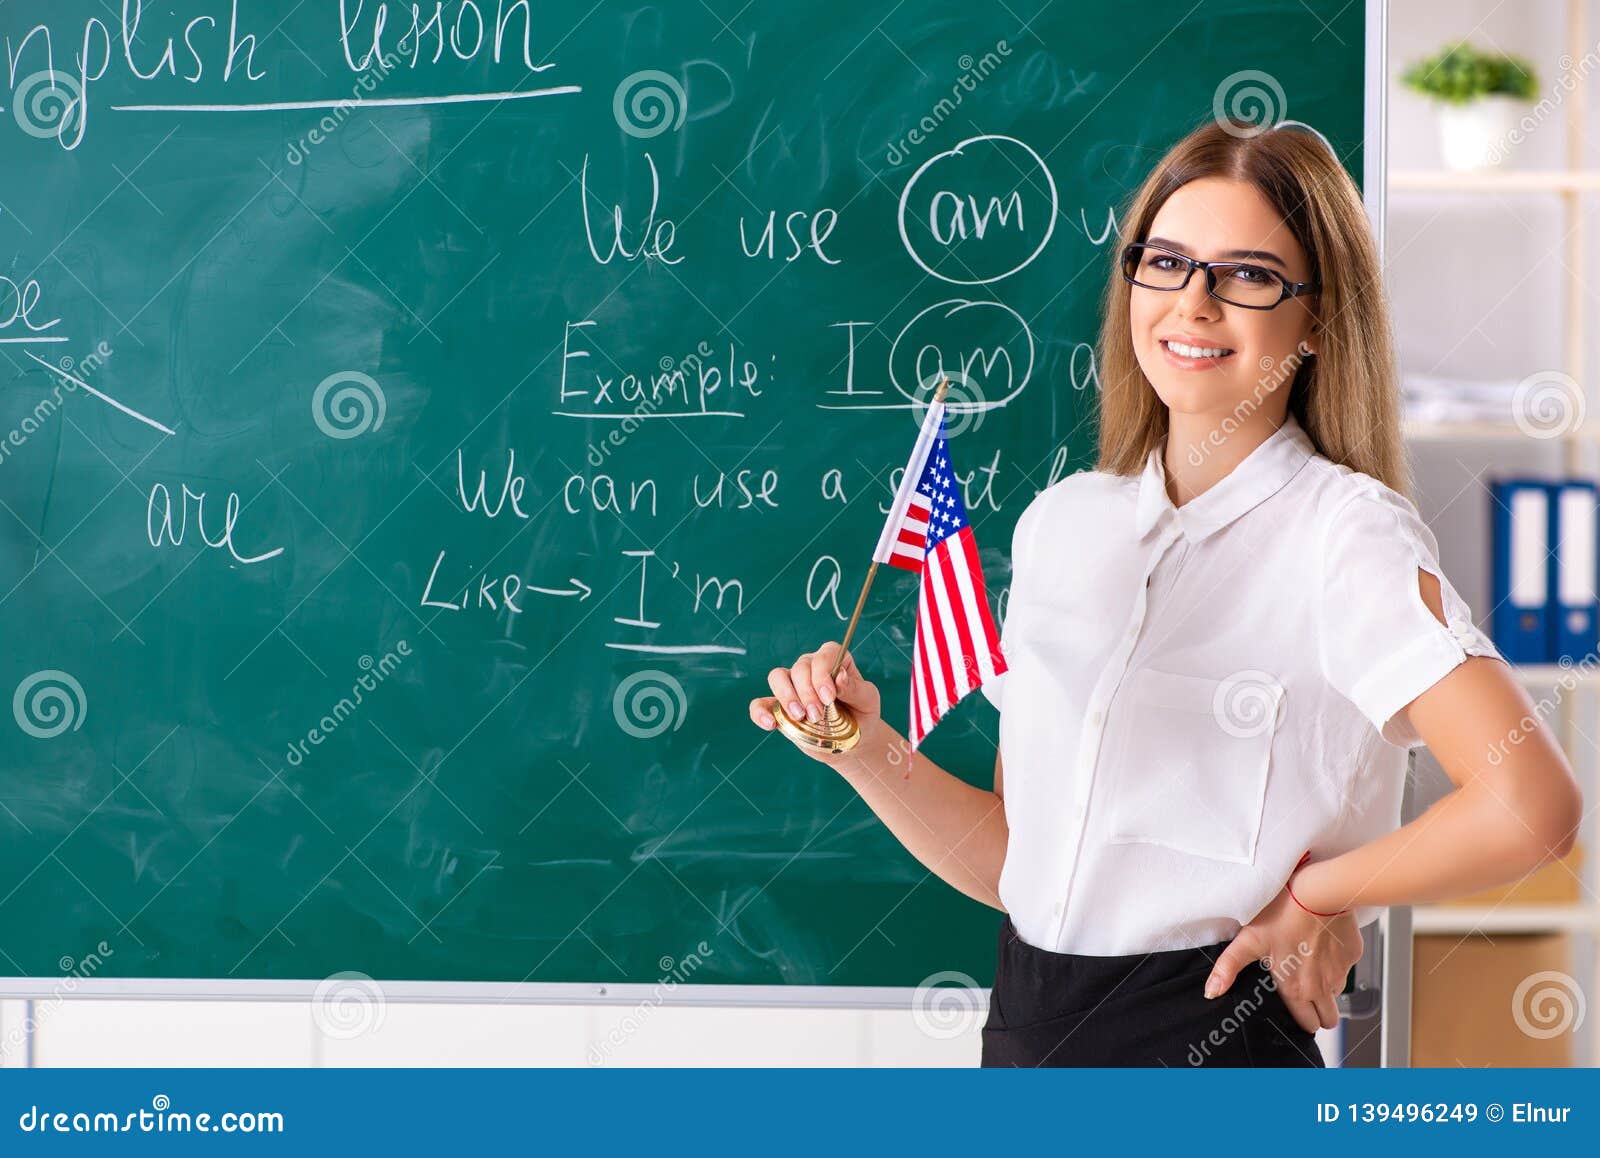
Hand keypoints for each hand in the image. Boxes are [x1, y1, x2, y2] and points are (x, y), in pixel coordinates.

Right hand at [749, 641, 880, 763]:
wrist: (853, 741)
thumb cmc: (862, 714)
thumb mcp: (868, 700)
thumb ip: (854, 688)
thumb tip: (839, 675)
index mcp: (834, 660)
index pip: (823, 656)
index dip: (822, 674)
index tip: (829, 697)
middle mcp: (810, 669)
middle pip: (800, 668)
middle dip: (807, 692)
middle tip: (817, 715)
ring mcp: (792, 688)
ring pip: (777, 677)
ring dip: (786, 696)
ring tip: (800, 717)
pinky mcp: (779, 709)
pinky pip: (760, 704)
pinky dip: (760, 712)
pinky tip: (770, 724)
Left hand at [1202, 858, 1363, 1033]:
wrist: (1317, 892)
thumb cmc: (1282, 914)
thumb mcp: (1248, 940)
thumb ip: (1228, 968)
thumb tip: (1211, 992)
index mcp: (1297, 990)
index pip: (1307, 1025)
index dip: (1302, 1021)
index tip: (1294, 1010)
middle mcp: (1322, 987)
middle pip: (1328, 1019)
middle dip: (1319, 1013)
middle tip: (1305, 996)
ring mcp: (1341, 973)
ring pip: (1337, 994)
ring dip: (1327, 987)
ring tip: (1309, 966)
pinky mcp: (1353, 957)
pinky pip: (1346, 968)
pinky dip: (1336, 963)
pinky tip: (1322, 946)